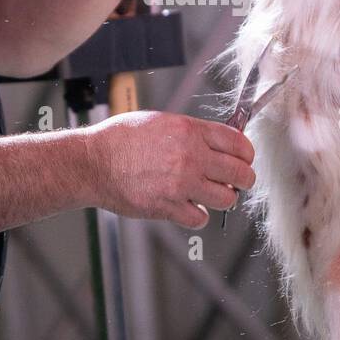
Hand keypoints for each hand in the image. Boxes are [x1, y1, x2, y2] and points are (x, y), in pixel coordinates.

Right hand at [84, 110, 255, 227]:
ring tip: (213, 194)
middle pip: (240, 173)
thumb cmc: (121, 139)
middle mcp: (190, 157)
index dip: (246, 153)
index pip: (238, 143)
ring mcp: (180, 184)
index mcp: (190, 131)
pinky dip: (198, 215)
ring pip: (226, 199)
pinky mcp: (168, 207)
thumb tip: (217, 141)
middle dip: (244, 178)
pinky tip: (189, 206)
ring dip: (223, 198)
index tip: (245, 158)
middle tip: (239, 181)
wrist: (93, 162)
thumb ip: (192, 132)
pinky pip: (200, 218)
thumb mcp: (161, 121)